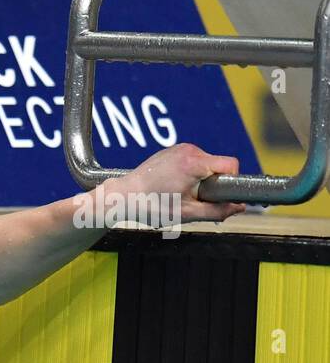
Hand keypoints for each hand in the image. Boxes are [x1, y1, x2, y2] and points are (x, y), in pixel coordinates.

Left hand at [120, 142, 245, 223]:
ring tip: (179, 194)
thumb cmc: (151, 206)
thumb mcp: (187, 213)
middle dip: (213, 183)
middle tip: (193, 200)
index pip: (231, 164)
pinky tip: (173, 187)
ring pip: (206, 164)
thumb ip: (218, 211)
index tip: (220, 196)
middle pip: (218, 165)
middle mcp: (188, 150)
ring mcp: (179, 148)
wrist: (122, 196)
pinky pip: (193, 162)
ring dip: (200, 180)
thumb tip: (240, 207)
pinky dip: (190, 175)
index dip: (231, 182)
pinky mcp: (172, 151)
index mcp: (194, 162)